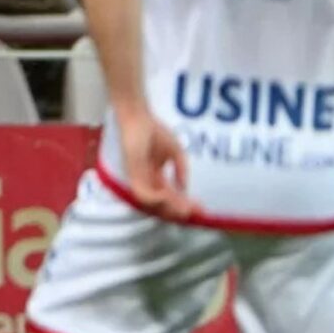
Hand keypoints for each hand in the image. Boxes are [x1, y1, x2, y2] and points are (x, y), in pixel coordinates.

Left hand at [117, 105, 198, 220]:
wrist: (139, 119)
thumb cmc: (154, 131)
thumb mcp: (176, 153)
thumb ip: (181, 171)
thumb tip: (185, 188)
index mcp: (156, 176)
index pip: (171, 194)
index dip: (185, 202)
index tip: (201, 207)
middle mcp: (147, 180)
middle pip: (164, 202)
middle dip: (180, 209)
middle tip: (195, 213)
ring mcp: (139, 179)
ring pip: (154, 202)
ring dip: (170, 208)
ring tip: (184, 210)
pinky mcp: (132, 174)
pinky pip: (142, 193)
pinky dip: (155, 199)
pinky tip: (167, 198)